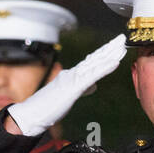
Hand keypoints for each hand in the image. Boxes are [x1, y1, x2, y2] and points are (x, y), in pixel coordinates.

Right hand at [6, 34, 127, 136]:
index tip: (114, 46)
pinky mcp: (73, 87)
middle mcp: (72, 73)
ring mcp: (72, 79)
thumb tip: (93, 86)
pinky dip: (104, 68)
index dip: (103, 53)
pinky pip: (92, 76)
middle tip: (121, 38)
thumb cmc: (47, 108)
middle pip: (94, 59)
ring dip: (109, 55)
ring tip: (121, 46)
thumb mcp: (68, 96)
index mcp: (71, 75)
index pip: (90, 62)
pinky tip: (115, 63)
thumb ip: (82, 89)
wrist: (31, 114)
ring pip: (94, 64)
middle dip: (109, 48)